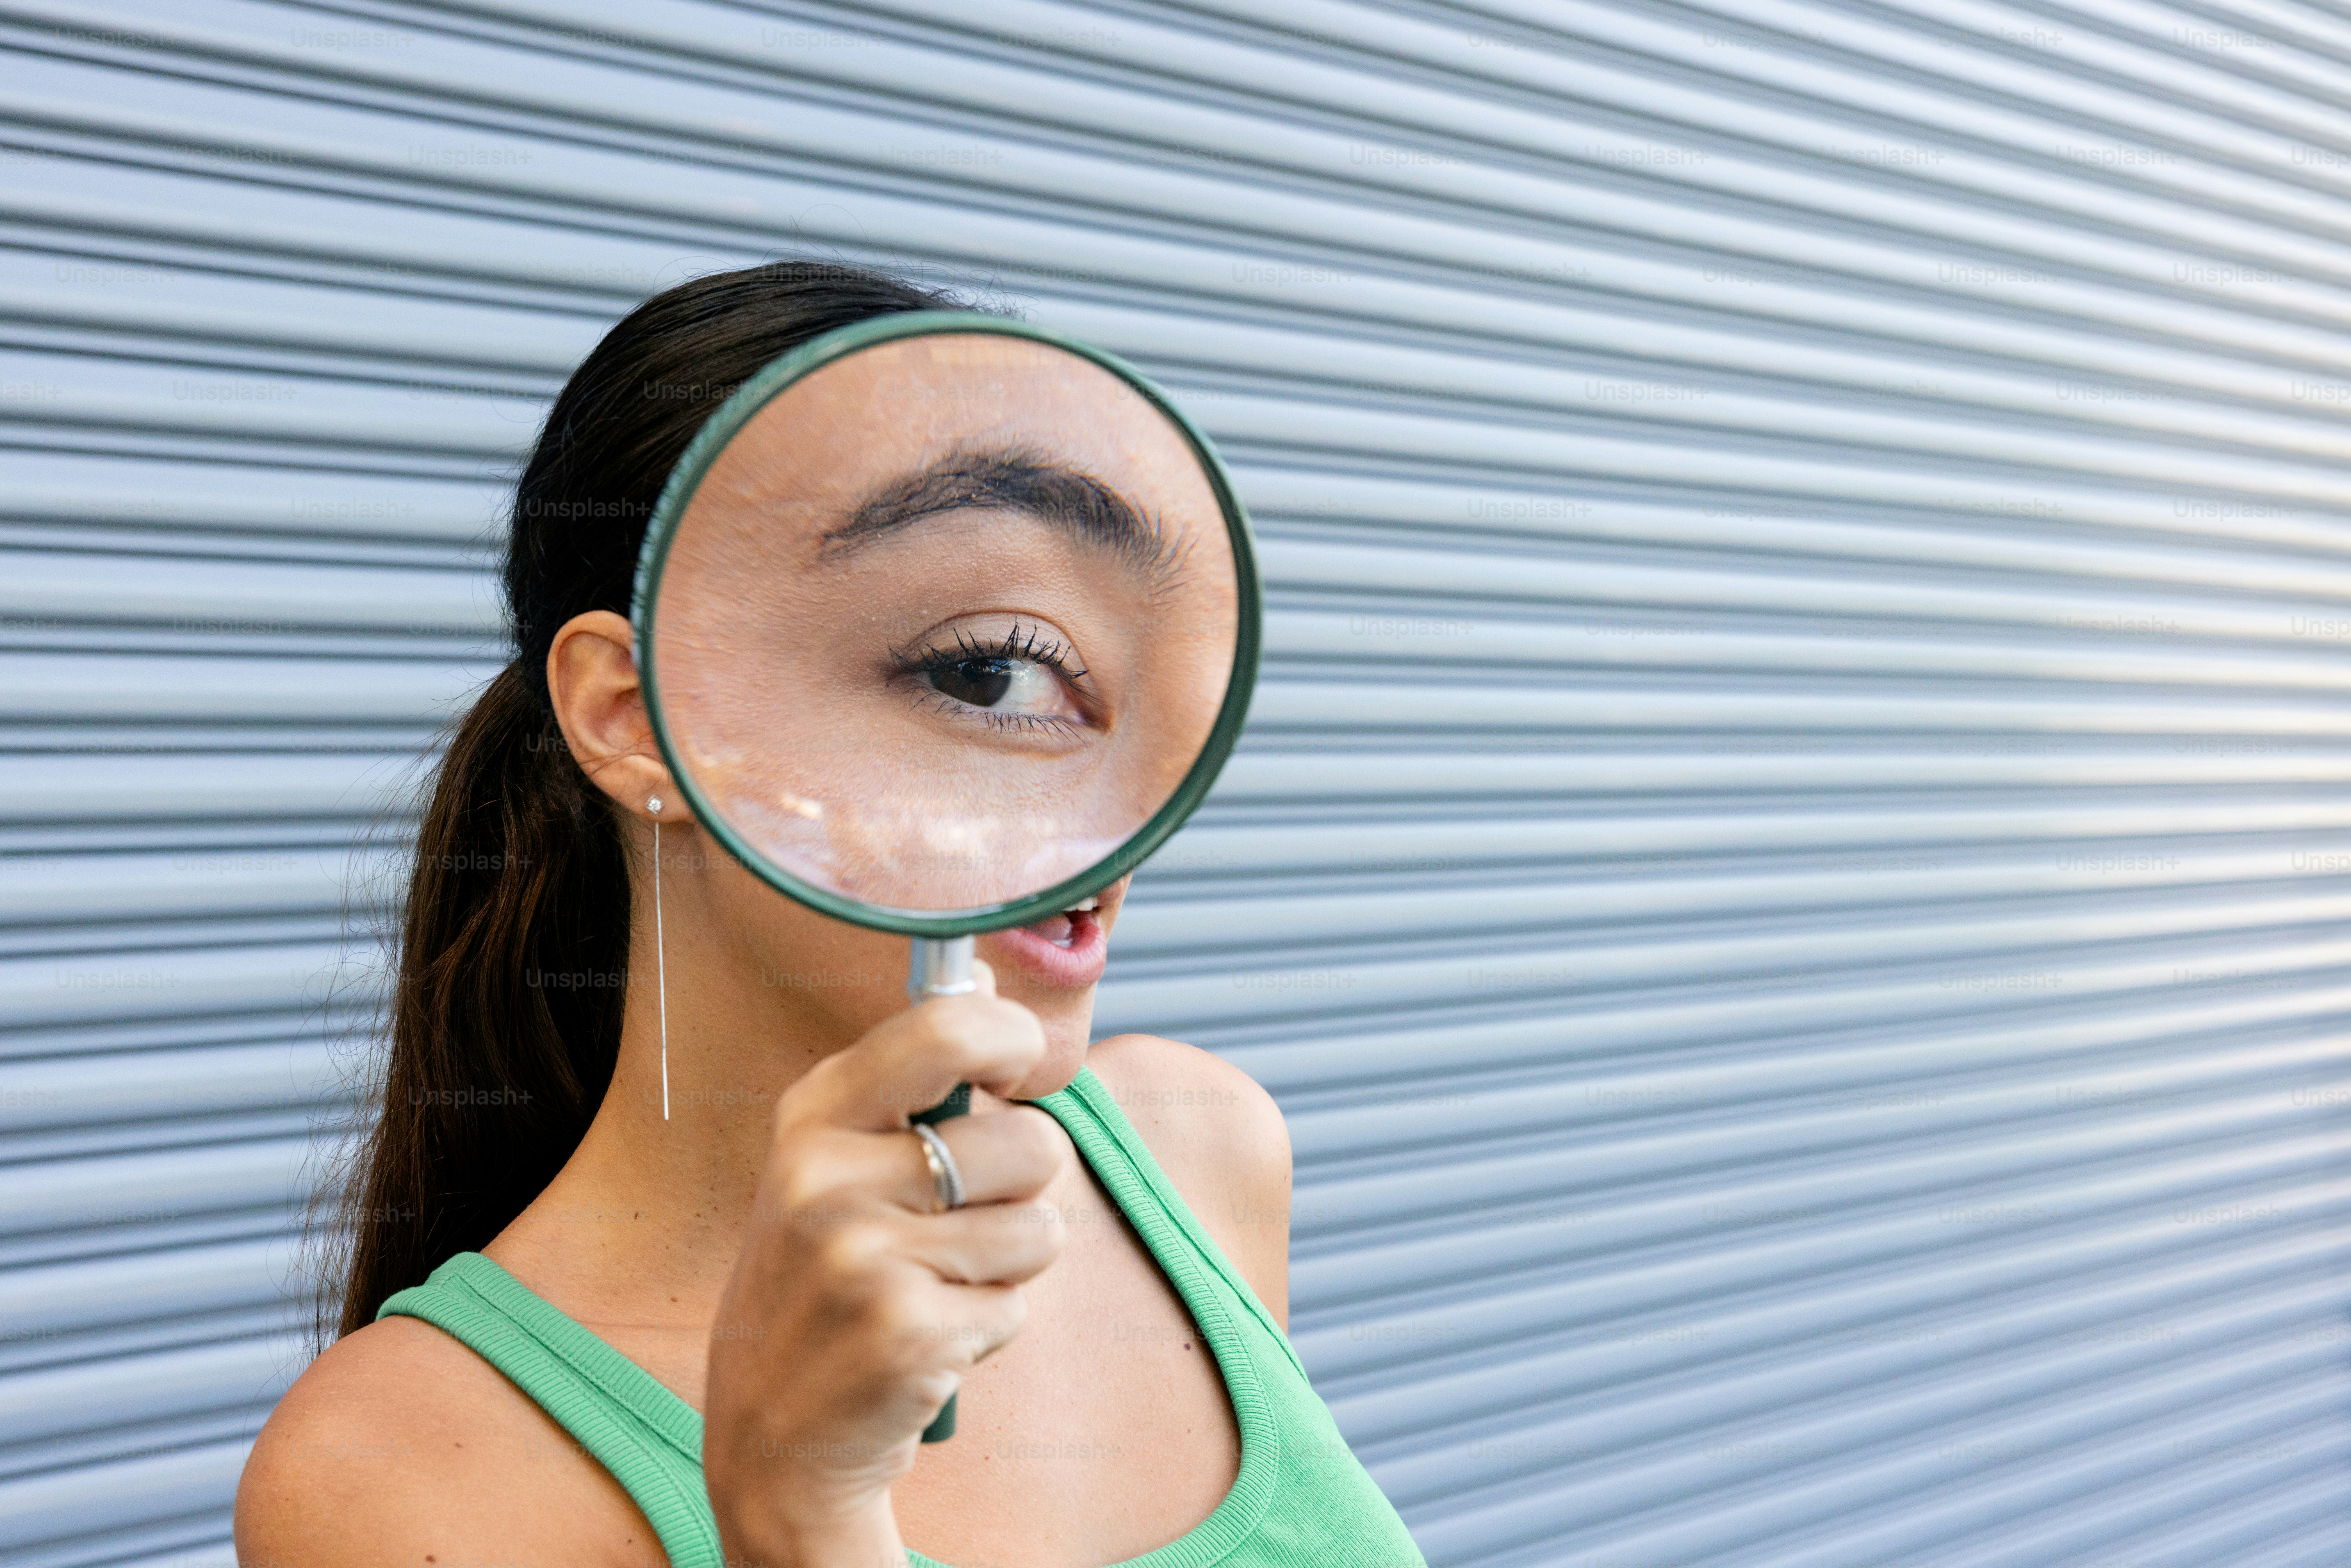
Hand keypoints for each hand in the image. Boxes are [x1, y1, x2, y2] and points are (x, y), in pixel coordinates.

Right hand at [703, 961, 1072, 1564]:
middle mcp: (826, 1178)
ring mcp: (863, 1258)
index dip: (1016, 1041)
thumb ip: (914, 1075)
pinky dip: (991, 1324)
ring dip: (1012, 1264)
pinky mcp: (908, 1334)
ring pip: (1039, 1227)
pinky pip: (1019, 1306)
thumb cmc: (823, 1281)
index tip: (1024, 1069)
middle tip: (961, 1219)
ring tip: (938, 1283)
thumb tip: (992, 978)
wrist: (772, 1438)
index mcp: (812, 1116)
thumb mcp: (834, 1161)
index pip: (948, 1027)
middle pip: (1030, 1139)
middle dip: (1025, 1183)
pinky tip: (927, 1340)